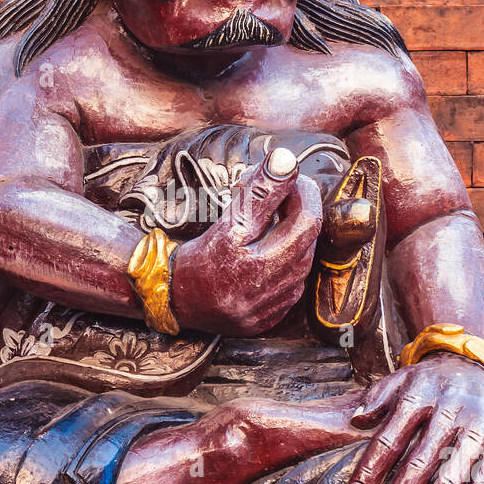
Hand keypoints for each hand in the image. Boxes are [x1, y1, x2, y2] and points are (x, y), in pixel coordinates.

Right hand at [171, 148, 321, 336]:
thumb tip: (285, 161)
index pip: (304, 221)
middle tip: (290, 197)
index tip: (294, 180)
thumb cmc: (198, 257)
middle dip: (304, 214)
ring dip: (298, 241)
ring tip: (279, 224)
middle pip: (308, 243)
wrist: (174, 299)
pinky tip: (274, 256)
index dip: (305, 195)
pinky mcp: (265, 322)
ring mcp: (265, 309)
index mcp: (249, 259)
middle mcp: (260, 288)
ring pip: (304, 266)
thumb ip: (259, 191)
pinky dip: (289, 267)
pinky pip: (293, 289)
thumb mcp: (226, 221)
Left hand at [343, 353, 483, 483]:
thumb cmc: (426, 382)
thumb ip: (376, 399)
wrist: (472, 366)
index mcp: (419, 396)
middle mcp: (450, 412)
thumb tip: (356, 420)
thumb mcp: (398, 379)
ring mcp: (478, 429)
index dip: (368, 472)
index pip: (388, 440)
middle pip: (418, 464)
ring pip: (451, 478)